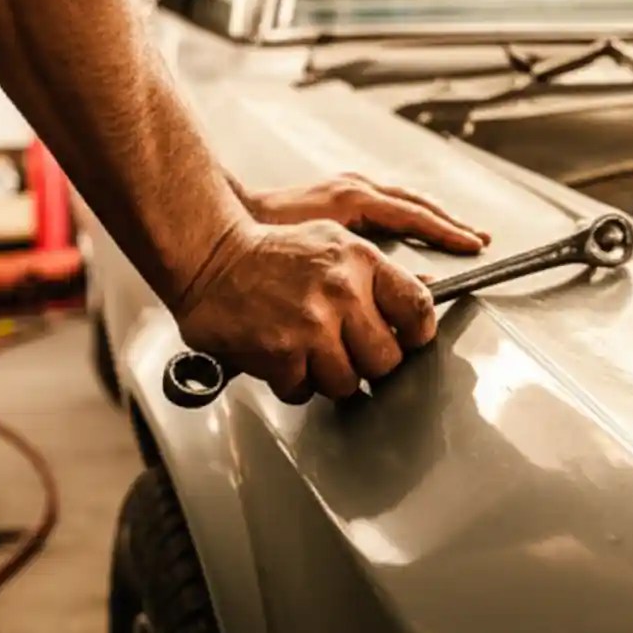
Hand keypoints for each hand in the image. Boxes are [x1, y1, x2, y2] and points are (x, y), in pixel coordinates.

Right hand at [174, 220, 434, 402]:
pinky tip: (283, 357)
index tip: (406, 341)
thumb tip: (422, 297)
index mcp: (361, 261)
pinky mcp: (281, 353)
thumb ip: (376, 272)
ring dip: (329, 377)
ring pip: (348, 383)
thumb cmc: (272, 252)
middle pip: (386, 360)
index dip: (416, 334)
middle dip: (369, 363)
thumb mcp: (334, 242)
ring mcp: (311, 325)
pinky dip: (293, 382)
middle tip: (349, 350)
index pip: (418, 308)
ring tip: (311, 353)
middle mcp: (341, 292)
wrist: (210, 255)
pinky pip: (304, 390)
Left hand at [240, 173, 490, 253]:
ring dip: (432, 216)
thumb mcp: (319, 261)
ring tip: (458, 233)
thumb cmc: (262, 240)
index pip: (414, 214)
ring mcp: (345, 190)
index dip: (447, 232)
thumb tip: (416, 284)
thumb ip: (368, 273)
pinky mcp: (336, 197)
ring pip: (402, 200)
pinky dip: (409, 215)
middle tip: (478, 239)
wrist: (222, 220)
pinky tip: (416, 231)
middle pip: (415, 203)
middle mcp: (353, 189)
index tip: (473, 245)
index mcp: (352, 199)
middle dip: (448, 222)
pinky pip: (385, 203)